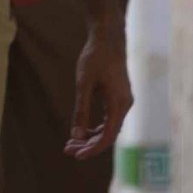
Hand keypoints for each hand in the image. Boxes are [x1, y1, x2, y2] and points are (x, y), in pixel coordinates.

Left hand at [65, 18, 131, 159]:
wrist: (108, 36)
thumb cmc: (95, 57)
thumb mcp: (84, 83)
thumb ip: (81, 109)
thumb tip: (76, 135)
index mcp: (119, 104)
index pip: (107, 136)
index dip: (92, 149)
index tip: (75, 155)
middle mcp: (124, 105)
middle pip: (108, 134)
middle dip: (89, 145)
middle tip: (68, 150)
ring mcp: (123, 101)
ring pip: (109, 128)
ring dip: (91, 137)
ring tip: (72, 143)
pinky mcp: (118, 97)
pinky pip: (109, 119)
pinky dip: (96, 127)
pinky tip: (82, 130)